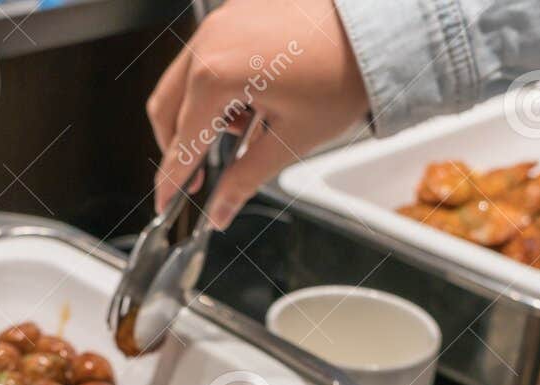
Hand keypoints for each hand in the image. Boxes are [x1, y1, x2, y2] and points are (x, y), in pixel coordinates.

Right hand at [148, 0, 368, 228]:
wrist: (374, 33)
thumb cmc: (341, 74)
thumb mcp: (290, 140)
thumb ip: (244, 180)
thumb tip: (221, 210)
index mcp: (217, 75)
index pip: (182, 142)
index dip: (171, 179)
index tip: (165, 201)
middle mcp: (210, 43)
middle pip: (167, 109)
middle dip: (180, 146)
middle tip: (201, 174)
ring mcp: (219, 24)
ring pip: (182, 83)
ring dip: (200, 115)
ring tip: (247, 126)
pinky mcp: (232, 15)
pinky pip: (203, 59)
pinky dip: (213, 88)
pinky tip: (250, 101)